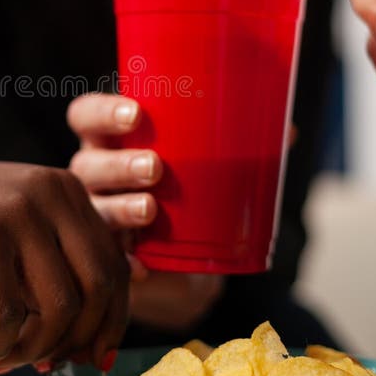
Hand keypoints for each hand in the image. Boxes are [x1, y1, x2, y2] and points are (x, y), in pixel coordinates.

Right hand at [0, 147, 129, 372]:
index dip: (113, 320)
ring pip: (57, 309)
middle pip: (96, 289)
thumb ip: (57, 260)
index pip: (115, 265)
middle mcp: (50, 194)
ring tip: (7, 360)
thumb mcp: (21, 221)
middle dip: (78, 341)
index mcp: (68, 190)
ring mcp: (15, 214)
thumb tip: (92, 339)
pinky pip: (7, 316)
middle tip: (48, 365)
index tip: (95, 356)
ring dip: (34, 351)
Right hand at [68, 93, 221, 331]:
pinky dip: (123, 259)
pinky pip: (104, 256)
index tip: (136, 113)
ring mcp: (95, 215)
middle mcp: (94, 175)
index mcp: (112, 141)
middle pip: (87, 163)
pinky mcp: (106, 253)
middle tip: (156, 167)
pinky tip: (140, 263)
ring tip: (150, 209)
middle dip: (119, 164)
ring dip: (119, 208)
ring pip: (92, 207)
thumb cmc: (188, 194)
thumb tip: (288, 132)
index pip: (87, 116)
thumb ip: (239, 147)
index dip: (103, 112)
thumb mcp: (206, 167)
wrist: (183, 262)